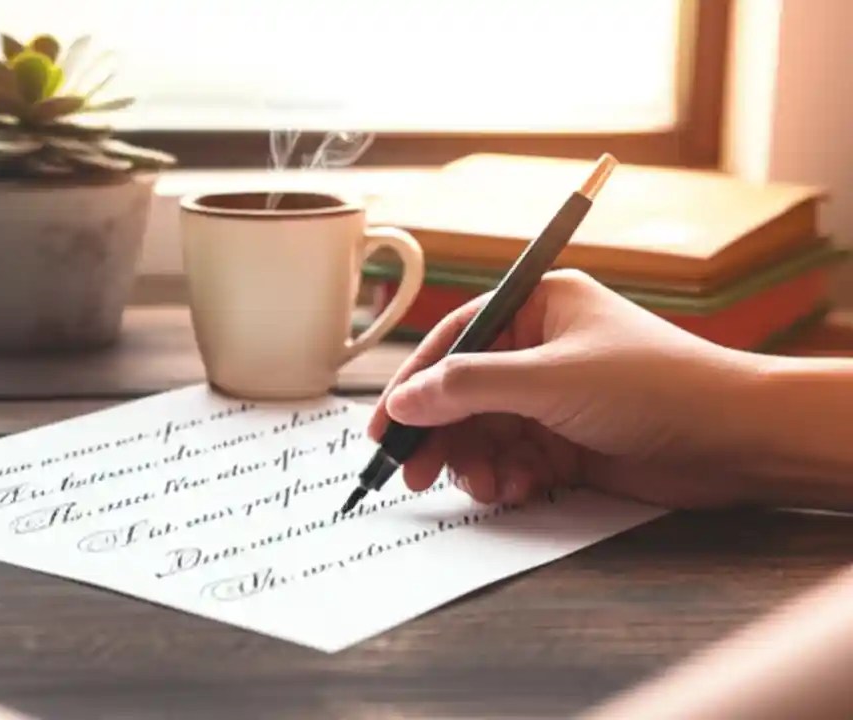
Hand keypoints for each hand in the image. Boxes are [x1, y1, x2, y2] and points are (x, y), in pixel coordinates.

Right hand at [369, 269, 774, 508]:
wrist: (737, 440)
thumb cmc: (655, 385)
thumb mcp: (549, 379)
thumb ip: (468, 388)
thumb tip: (403, 401)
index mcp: (538, 308)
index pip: (454, 339)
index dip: (414, 382)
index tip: (385, 425)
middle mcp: (542, 349)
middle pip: (463, 392)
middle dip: (442, 434)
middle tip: (417, 474)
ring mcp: (555, 398)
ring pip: (485, 432)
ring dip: (475, 462)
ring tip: (486, 485)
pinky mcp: (569, 444)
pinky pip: (514, 461)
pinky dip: (507, 478)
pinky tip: (518, 489)